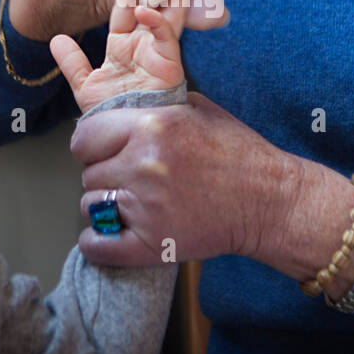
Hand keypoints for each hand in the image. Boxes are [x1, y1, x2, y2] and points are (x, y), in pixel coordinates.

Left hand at [49, 0, 186, 112]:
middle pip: (148, 4)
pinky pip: (166, 37)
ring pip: (164, 14)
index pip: (125, 8)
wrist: (121, 137)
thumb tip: (56, 40)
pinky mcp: (170, 64)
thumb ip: (73, 63)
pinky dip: (156, 22)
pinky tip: (144, 10)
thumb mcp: (85, 86)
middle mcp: (145, 46)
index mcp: (125, 46)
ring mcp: (159, 53)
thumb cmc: (109, 117)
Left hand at [68, 92, 294, 265]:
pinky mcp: (152, 243)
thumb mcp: (197, 110)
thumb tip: (115, 113)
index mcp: (152, 126)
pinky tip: (112, 235)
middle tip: (129, 181)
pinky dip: (98, 242)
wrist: (269, 201)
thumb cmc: (238, 153)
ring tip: (132, 205)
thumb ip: (152, 108)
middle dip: (104, 176)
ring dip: (105, 207)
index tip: (103, 152)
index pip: (84, 137)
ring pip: (90, 207)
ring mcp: (146, 207)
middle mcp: (143, 164)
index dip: (91, 145)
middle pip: (88, 173)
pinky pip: (96, 245)